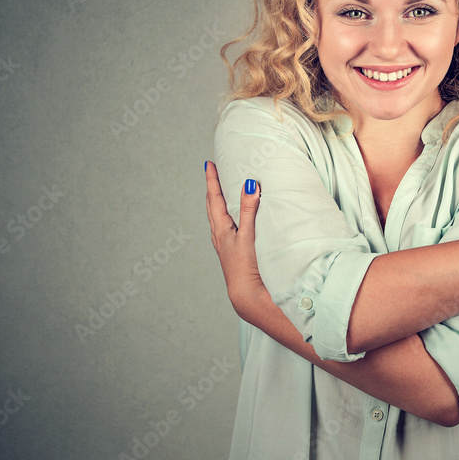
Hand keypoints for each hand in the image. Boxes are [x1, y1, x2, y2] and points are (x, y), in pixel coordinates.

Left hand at [204, 162, 265, 317]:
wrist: (246, 294)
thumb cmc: (246, 265)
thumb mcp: (249, 234)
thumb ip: (249, 209)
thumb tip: (249, 184)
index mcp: (221, 228)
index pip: (215, 198)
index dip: (212, 180)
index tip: (209, 164)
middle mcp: (219, 235)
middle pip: (212, 206)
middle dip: (212, 188)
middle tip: (211, 173)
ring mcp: (223, 244)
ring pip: (216, 217)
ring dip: (216, 202)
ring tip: (218, 192)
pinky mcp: (230, 252)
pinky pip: (223, 227)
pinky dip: (224, 216)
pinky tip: (229, 221)